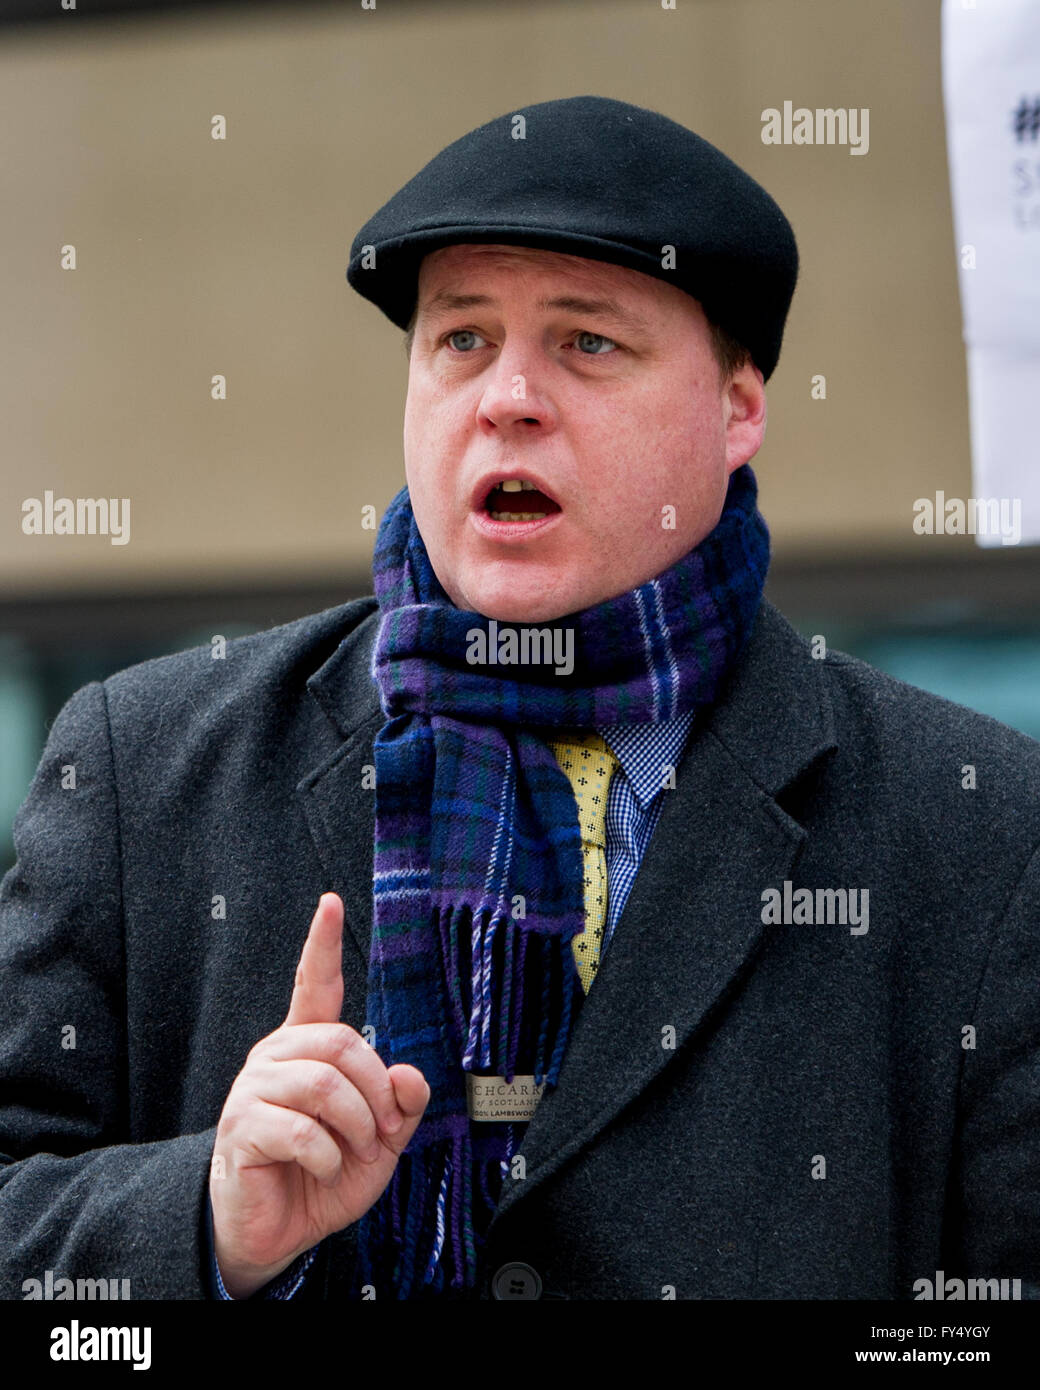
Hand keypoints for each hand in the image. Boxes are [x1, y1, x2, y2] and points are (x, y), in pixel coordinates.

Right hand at [209, 892, 428, 1298]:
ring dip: (357, 1126)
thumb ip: (401, 1104)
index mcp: (308, 1047)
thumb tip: (409, 1075)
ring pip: (324, 1085)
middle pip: (342, 1044)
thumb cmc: (326, 1175)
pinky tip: (323, 1167)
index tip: (330, 903)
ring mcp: (253, 1089)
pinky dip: (328, 1155)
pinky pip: (301, 1130)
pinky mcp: (241, 1127)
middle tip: (385, 1132)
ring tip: (356, 1151)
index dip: (321, 944)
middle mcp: (276, 1056)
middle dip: (376, 1092)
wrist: (280, 1231)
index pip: (314, 985)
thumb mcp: (380, 1140)